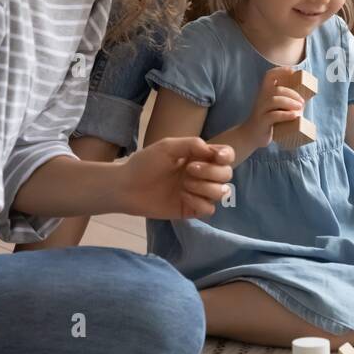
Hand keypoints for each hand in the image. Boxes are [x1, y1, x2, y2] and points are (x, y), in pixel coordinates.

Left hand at [117, 136, 233, 219]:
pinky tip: (183, 197)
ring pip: (222, 192)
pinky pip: (209, 209)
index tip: (215, 156)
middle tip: (189, 170)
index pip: (226, 155)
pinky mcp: (191, 209)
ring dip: (205, 187)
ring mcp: (198, 193)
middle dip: (211, 172)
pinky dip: (199, 202)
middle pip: (226, 174)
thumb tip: (212, 151)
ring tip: (184, 185)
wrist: (127, 186)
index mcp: (199, 157)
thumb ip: (192, 144)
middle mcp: (203, 175)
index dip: (226, 156)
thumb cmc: (145, 163)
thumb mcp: (168, 147)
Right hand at [241, 67, 304, 147]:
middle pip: (276, 89)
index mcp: (264, 92)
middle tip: (302, 101)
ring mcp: (260, 110)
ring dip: (290, 102)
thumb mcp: (273, 108)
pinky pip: (273, 115)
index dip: (281, 71)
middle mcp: (261, 99)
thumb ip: (284, 102)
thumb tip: (304, 100)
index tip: (293, 72)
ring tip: (300, 108)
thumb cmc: (267, 121)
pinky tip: (294, 116)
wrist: (250, 136)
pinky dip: (285, 115)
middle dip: (292, 93)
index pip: (269, 76)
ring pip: (274, 100)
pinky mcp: (262, 122)